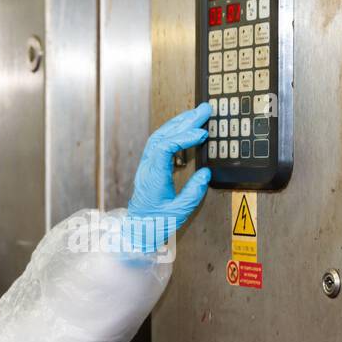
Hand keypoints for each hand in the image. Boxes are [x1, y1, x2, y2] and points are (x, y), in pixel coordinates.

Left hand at [125, 102, 213, 251]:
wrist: (137, 231)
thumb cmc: (154, 224)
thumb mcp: (180, 213)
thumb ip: (193, 192)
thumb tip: (205, 174)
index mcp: (154, 177)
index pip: (166, 147)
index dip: (184, 137)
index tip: (201, 134)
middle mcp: (147, 167)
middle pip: (163, 135)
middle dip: (185, 121)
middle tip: (203, 111)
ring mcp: (146, 166)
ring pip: (159, 136)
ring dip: (178, 123)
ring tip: (195, 115)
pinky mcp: (149, 167)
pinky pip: (159, 143)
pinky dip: (173, 133)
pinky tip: (184, 130)